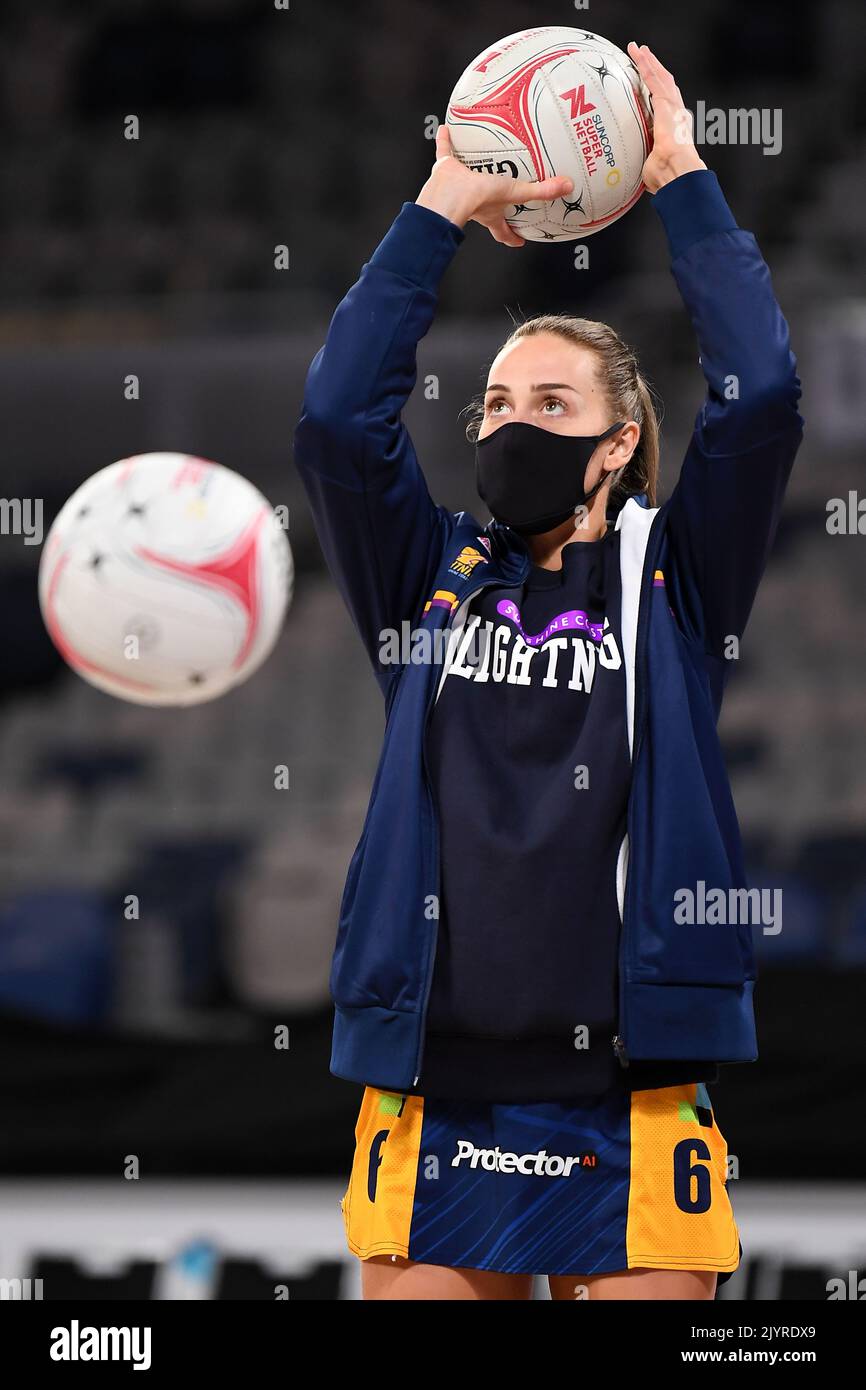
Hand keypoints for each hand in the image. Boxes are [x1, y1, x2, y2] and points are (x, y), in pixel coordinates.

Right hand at [415, 124, 572, 246]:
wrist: (452, 193)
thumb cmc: (479, 199)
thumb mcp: (517, 193)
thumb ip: (541, 191)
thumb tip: (566, 187)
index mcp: (491, 213)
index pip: (503, 232)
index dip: (512, 237)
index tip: (519, 239)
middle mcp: (475, 204)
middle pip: (486, 208)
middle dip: (492, 205)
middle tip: (499, 194)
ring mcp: (459, 186)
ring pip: (467, 180)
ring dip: (471, 169)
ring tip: (475, 156)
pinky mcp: (445, 170)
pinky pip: (446, 152)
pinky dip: (445, 141)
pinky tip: (448, 129)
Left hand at [627, 42, 706, 192]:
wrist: (677, 173)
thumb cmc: (666, 177)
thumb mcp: (651, 167)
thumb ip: (645, 163)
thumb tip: (638, 175)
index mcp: (674, 128)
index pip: (664, 105)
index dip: (658, 92)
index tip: (649, 85)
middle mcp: (676, 114)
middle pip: (664, 85)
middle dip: (654, 70)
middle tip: (644, 57)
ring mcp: (672, 108)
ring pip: (660, 77)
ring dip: (649, 62)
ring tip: (639, 50)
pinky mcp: (666, 105)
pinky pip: (654, 79)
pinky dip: (646, 65)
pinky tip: (639, 54)